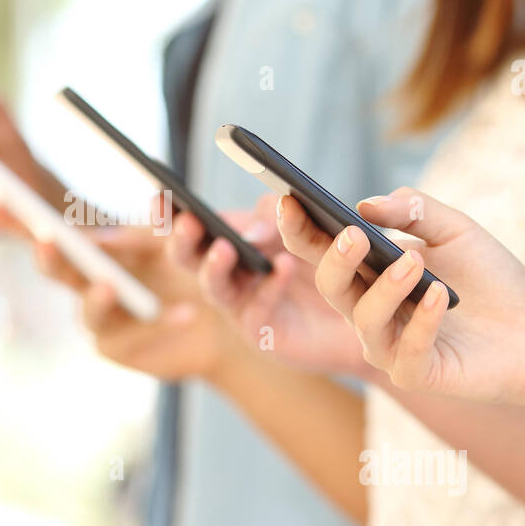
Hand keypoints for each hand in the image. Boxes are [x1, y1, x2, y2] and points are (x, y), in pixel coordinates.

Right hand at [34, 216, 240, 380]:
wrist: (220, 313)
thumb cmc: (184, 268)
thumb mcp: (167, 240)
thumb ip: (140, 231)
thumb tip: (101, 234)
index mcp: (90, 248)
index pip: (42, 229)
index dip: (10, 218)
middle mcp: (84, 282)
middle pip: (57, 270)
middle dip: (50, 255)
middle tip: (48, 239)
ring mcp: (98, 318)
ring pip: (89, 311)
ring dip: (97, 298)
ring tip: (109, 286)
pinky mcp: (117, 348)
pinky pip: (134, 334)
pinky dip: (159, 323)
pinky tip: (185, 312)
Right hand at [168, 194, 370, 376]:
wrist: (363, 302)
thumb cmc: (324, 254)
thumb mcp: (302, 223)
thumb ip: (276, 216)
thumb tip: (252, 232)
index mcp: (226, 239)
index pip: (189, 225)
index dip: (170, 213)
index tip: (162, 194)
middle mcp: (225, 273)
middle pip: (188, 258)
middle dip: (183, 241)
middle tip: (189, 223)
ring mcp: (239, 304)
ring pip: (215, 288)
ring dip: (215, 266)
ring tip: (225, 248)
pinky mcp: (262, 331)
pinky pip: (258, 309)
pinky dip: (269, 287)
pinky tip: (284, 267)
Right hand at [276, 186, 524, 404]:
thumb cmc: (491, 280)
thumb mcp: (455, 231)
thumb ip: (414, 211)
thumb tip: (366, 204)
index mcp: (368, 275)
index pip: (321, 252)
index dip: (300, 229)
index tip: (289, 200)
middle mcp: (369, 311)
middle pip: (331, 287)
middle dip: (334, 260)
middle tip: (351, 234)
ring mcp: (389, 346)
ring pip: (365, 319)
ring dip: (385, 288)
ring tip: (412, 261)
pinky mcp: (416, 374)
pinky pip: (407, 350)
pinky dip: (422, 321)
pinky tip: (439, 296)